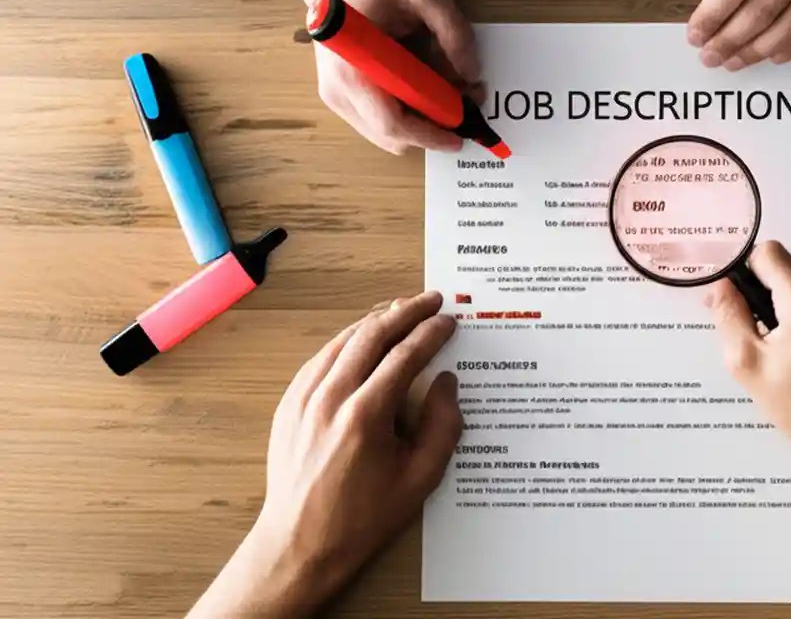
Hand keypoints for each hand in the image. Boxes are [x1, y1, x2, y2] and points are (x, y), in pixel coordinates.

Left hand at [189, 292, 462, 616]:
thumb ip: (442, 426)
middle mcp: (329, 398)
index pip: (404, 356)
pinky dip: (347, 340)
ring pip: (343, 340)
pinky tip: (362, 337)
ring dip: (375, 320)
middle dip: (405, 311)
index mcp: (364, 416)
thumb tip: (446, 383)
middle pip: (371, 335)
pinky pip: (321, 358)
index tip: (449, 321)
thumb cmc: (362, 518)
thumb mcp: (420, 479)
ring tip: (401, 309)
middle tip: (430, 300)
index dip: (431, 333)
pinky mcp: (288, 405)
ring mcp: (303, 399)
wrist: (300, 544)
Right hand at [309, 0, 479, 153]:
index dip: (430, 134)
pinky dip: (408, 113)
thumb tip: (471, 74)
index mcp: (351, 71)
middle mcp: (339, 92)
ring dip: (422, 122)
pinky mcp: (343, 97)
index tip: (460, 132)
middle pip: (391, 137)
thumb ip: (452, 30)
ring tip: (449, 91)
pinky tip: (424, 87)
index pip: (392, 123)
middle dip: (432, 128)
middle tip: (465, 104)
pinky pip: (381, 120)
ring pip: (387, 134)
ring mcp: (337, 97)